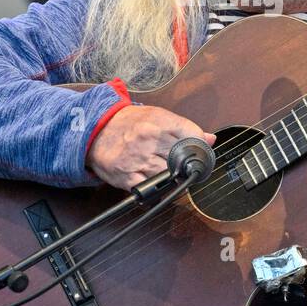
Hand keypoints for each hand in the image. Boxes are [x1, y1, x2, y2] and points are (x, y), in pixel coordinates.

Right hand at [85, 105, 215, 190]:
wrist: (96, 129)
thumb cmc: (128, 123)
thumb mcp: (157, 116)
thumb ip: (184, 128)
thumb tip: (209, 139)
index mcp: (159, 122)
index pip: (192, 137)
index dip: (200, 147)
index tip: (200, 152)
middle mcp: (149, 141)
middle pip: (182, 158)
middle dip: (187, 163)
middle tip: (186, 164)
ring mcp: (138, 160)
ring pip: (170, 175)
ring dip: (174, 176)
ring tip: (169, 170)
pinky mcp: (128, 177)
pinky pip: (151, 189)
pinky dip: (158, 188)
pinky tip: (157, 180)